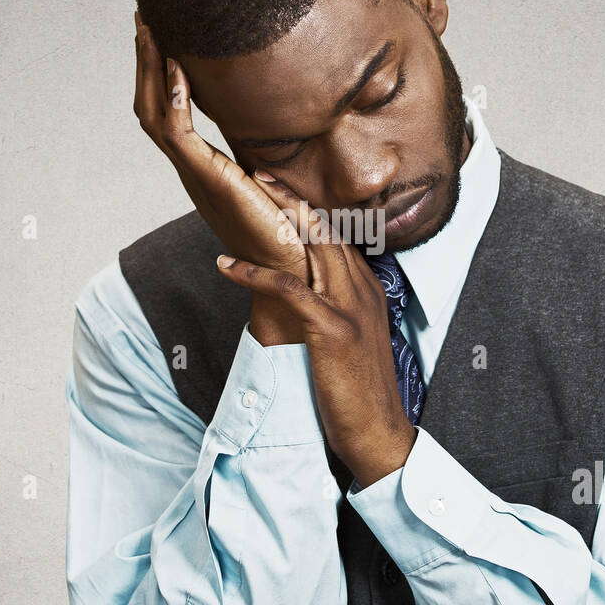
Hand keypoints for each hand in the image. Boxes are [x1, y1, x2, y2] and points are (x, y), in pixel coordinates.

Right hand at [133, 12, 305, 342]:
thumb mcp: (280, 180)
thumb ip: (272, 155)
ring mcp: (197, 176)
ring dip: (152, 72)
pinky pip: (179, 136)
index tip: (162, 37)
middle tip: (145, 19)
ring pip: (157, 116)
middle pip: (152, 108)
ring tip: (151, 31)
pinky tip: (178, 70)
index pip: (170, 113)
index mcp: (205, 168)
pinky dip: (175, 102)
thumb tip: (287, 123)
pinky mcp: (211, 182)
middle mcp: (193, 170)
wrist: (293, 271)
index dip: (161, 75)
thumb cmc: (294, 233)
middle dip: (147, 62)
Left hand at [213, 203, 417, 486]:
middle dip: (292, 197)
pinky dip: (255, 273)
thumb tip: (304, 296)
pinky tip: (226, 265)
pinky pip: (289, 289)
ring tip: (247, 195)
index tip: (280, 188)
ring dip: (277, 216)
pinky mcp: (332, 330)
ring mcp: (350, 308)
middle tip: (259, 171)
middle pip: (326, 229)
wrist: (379, 433)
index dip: (308, 209)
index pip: (337, 237)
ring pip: (314, 246)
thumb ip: (335, 310)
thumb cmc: (360, 393)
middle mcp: (363, 291)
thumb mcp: (352, 341)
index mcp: (368, 291)